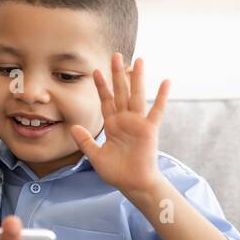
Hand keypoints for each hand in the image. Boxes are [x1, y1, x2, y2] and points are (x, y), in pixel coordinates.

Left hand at [70, 54, 169, 196]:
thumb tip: (73, 127)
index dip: (101, 87)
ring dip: (138, 78)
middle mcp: (125, 120)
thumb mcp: (95, 156)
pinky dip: (162, 97)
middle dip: (117, 75)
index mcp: (113, 125)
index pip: (106, 101)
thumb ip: (85, 141)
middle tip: (115, 55)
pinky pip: (157, 111)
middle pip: (121, 92)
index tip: (96, 71)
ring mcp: (138, 123)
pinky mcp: (150, 130)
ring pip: (137, 96)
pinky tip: (166, 81)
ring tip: (139, 60)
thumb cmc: (117, 172)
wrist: (133, 184)